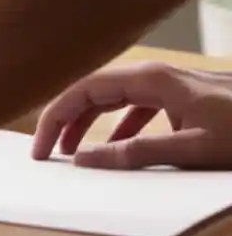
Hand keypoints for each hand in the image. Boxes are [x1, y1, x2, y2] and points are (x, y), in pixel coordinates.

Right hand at [32, 62, 231, 168]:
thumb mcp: (194, 149)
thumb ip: (137, 153)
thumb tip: (85, 159)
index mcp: (152, 80)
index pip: (83, 91)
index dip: (55, 119)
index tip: (42, 151)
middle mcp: (157, 76)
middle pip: (93, 92)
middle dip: (66, 121)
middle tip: (47, 154)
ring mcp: (172, 86)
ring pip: (114, 100)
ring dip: (90, 125)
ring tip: (74, 153)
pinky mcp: (185, 99)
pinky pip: (138, 108)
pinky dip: (119, 127)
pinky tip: (120, 147)